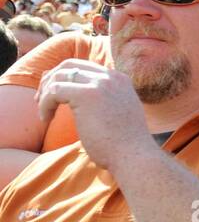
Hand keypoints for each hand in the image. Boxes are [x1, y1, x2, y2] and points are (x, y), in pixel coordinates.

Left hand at [35, 60, 154, 175]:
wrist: (134, 156)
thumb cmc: (124, 144)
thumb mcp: (117, 113)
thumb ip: (104, 100)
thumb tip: (78, 98)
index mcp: (120, 80)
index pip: (84, 68)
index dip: (64, 79)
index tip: (53, 97)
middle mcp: (111, 77)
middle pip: (69, 65)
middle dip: (50, 80)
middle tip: (40, 101)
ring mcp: (100, 84)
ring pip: (59, 76)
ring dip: (45, 94)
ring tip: (43, 113)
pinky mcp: (87, 95)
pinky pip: (54, 90)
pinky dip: (44, 104)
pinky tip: (45, 119)